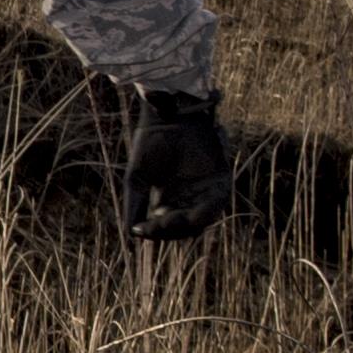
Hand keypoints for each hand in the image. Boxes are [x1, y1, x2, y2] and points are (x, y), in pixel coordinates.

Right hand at [121, 86, 233, 242]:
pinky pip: (218, 203)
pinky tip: (188, 215)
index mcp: (170, 198)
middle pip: (184, 227)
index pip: (166, 225)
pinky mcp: (221, 179)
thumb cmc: (150, 144)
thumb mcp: (136, 180)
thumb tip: (132, 234)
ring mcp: (206, 190)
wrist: (168, 117)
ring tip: (168, 220)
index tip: (140, 229)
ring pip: (201, 220)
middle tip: (155, 224)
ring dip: (185, 225)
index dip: (154, 231)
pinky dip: (206, 212)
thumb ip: (134, 205)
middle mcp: (189, 197)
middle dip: (169, 230)